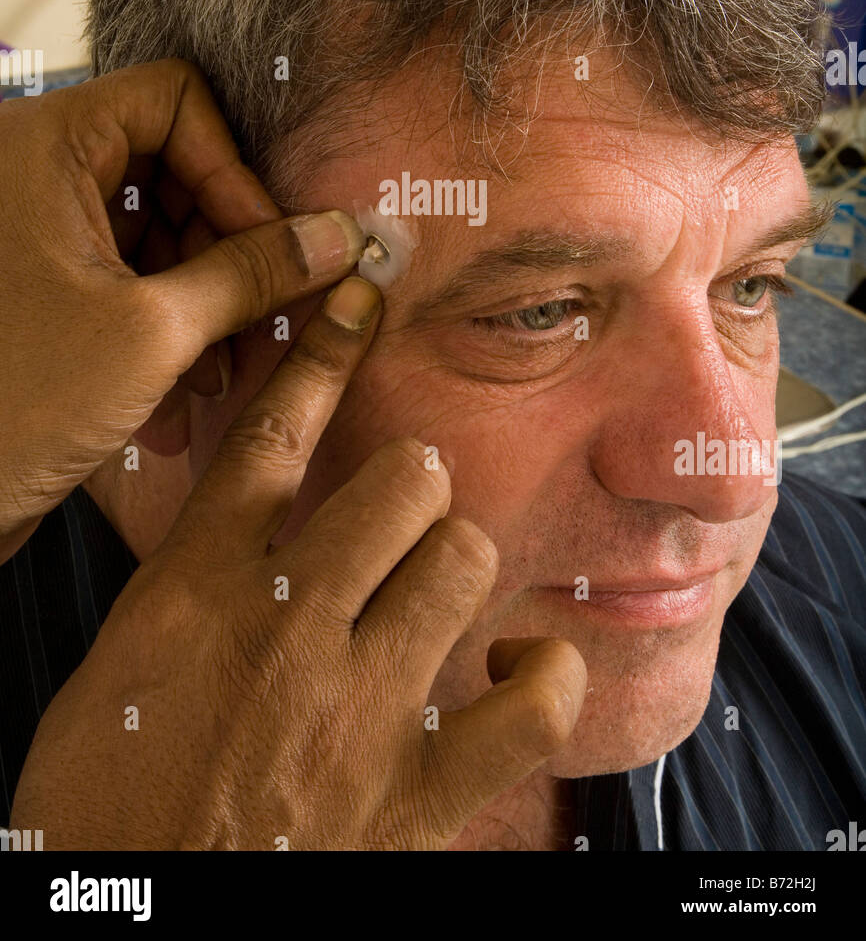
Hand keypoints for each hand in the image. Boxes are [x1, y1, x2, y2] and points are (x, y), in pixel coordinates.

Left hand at [0, 58, 364, 560]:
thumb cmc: (10, 404)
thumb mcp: (155, 333)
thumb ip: (255, 274)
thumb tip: (332, 238)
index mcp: (43, 147)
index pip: (174, 101)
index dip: (231, 169)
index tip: (269, 242)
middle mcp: (33, 175)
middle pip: (172, 169)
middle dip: (225, 250)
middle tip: (260, 315)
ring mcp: (33, 232)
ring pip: (155, 232)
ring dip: (203, 302)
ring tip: (213, 376)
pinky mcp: (39, 288)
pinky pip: (125, 279)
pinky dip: (163, 329)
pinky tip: (175, 402)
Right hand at [10, 274, 585, 849]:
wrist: (135, 932)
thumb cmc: (106, 801)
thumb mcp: (121, 661)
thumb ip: (193, 583)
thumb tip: (250, 534)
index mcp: (199, 588)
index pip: (273, 433)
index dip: (325, 353)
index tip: (360, 295)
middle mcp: (289, 625)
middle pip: (403, 479)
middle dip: (409, 487)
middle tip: (396, 524)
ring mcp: (362, 705)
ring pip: (463, 558)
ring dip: (454, 565)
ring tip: (432, 597)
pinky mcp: (419, 790)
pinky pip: (535, 702)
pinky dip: (540, 678)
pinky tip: (512, 673)